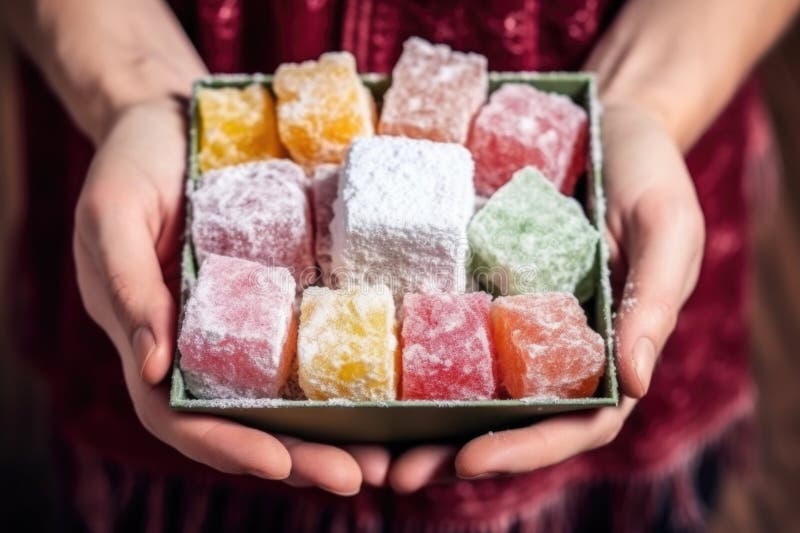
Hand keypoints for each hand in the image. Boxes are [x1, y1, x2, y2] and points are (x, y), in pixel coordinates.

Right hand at [73, 97, 388, 494]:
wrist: (172, 121)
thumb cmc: (131, 167)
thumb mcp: (112, 217)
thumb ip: (128, 287)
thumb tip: (152, 367)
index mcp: (156, 340)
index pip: (184, 417)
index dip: (229, 446)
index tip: (280, 463)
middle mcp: (205, 344)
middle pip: (249, 420)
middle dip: (300, 455)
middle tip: (358, 474)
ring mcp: (246, 322)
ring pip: (287, 393)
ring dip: (333, 429)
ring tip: (385, 451)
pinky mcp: (282, 290)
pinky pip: (312, 336)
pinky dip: (344, 367)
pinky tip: (386, 383)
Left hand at [381, 102, 705, 491]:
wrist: (604, 121)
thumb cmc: (650, 171)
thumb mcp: (667, 226)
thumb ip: (655, 299)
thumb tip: (638, 383)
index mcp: (610, 348)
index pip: (574, 423)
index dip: (525, 449)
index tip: (469, 459)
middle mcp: (557, 346)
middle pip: (510, 422)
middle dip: (454, 454)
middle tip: (392, 476)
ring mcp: (516, 319)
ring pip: (473, 389)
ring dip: (424, 425)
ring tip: (368, 448)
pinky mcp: (482, 284)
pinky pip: (450, 329)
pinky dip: (416, 361)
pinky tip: (371, 372)